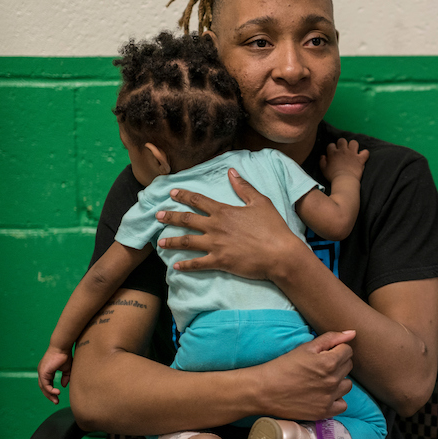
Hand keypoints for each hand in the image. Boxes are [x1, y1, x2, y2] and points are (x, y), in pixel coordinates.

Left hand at [38, 346, 72, 403]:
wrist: (62, 347)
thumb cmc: (65, 355)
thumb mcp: (67, 369)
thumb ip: (65, 377)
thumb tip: (63, 386)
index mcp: (46, 371)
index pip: (47, 384)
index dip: (52, 391)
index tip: (57, 397)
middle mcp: (42, 372)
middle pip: (43, 387)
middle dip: (49, 395)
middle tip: (56, 402)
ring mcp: (41, 372)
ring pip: (43, 387)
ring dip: (49, 395)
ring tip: (56, 400)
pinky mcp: (43, 372)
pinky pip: (45, 384)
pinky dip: (50, 390)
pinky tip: (57, 393)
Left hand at [156, 168, 298, 278]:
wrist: (280, 254)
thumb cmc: (273, 228)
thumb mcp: (261, 202)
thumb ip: (244, 187)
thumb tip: (232, 171)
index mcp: (224, 211)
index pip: (198, 201)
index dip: (183, 196)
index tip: (171, 193)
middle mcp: (215, 227)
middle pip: (187, 220)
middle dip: (170, 217)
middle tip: (157, 216)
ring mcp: (215, 246)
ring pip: (187, 242)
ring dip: (172, 241)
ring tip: (160, 242)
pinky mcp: (219, 262)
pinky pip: (197, 264)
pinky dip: (185, 265)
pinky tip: (176, 267)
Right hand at [255, 330, 355, 419]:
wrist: (264, 390)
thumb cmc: (283, 366)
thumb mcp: (305, 347)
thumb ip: (331, 339)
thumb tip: (352, 333)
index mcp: (329, 362)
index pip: (348, 351)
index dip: (337, 350)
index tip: (324, 354)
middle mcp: (333, 381)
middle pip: (348, 367)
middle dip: (338, 363)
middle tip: (320, 366)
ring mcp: (329, 398)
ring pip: (347, 385)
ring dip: (339, 381)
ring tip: (322, 380)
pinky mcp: (324, 412)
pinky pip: (342, 405)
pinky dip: (336, 400)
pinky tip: (325, 395)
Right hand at [320, 138, 368, 183]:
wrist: (345, 181)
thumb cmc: (333, 176)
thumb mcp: (323, 169)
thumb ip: (322, 161)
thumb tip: (323, 156)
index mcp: (333, 153)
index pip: (331, 145)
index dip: (332, 149)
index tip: (333, 154)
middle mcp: (343, 151)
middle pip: (342, 140)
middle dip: (342, 144)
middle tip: (342, 150)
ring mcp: (352, 154)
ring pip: (354, 142)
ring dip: (353, 146)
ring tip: (352, 151)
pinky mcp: (360, 159)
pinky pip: (365, 152)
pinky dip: (364, 154)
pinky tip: (362, 156)